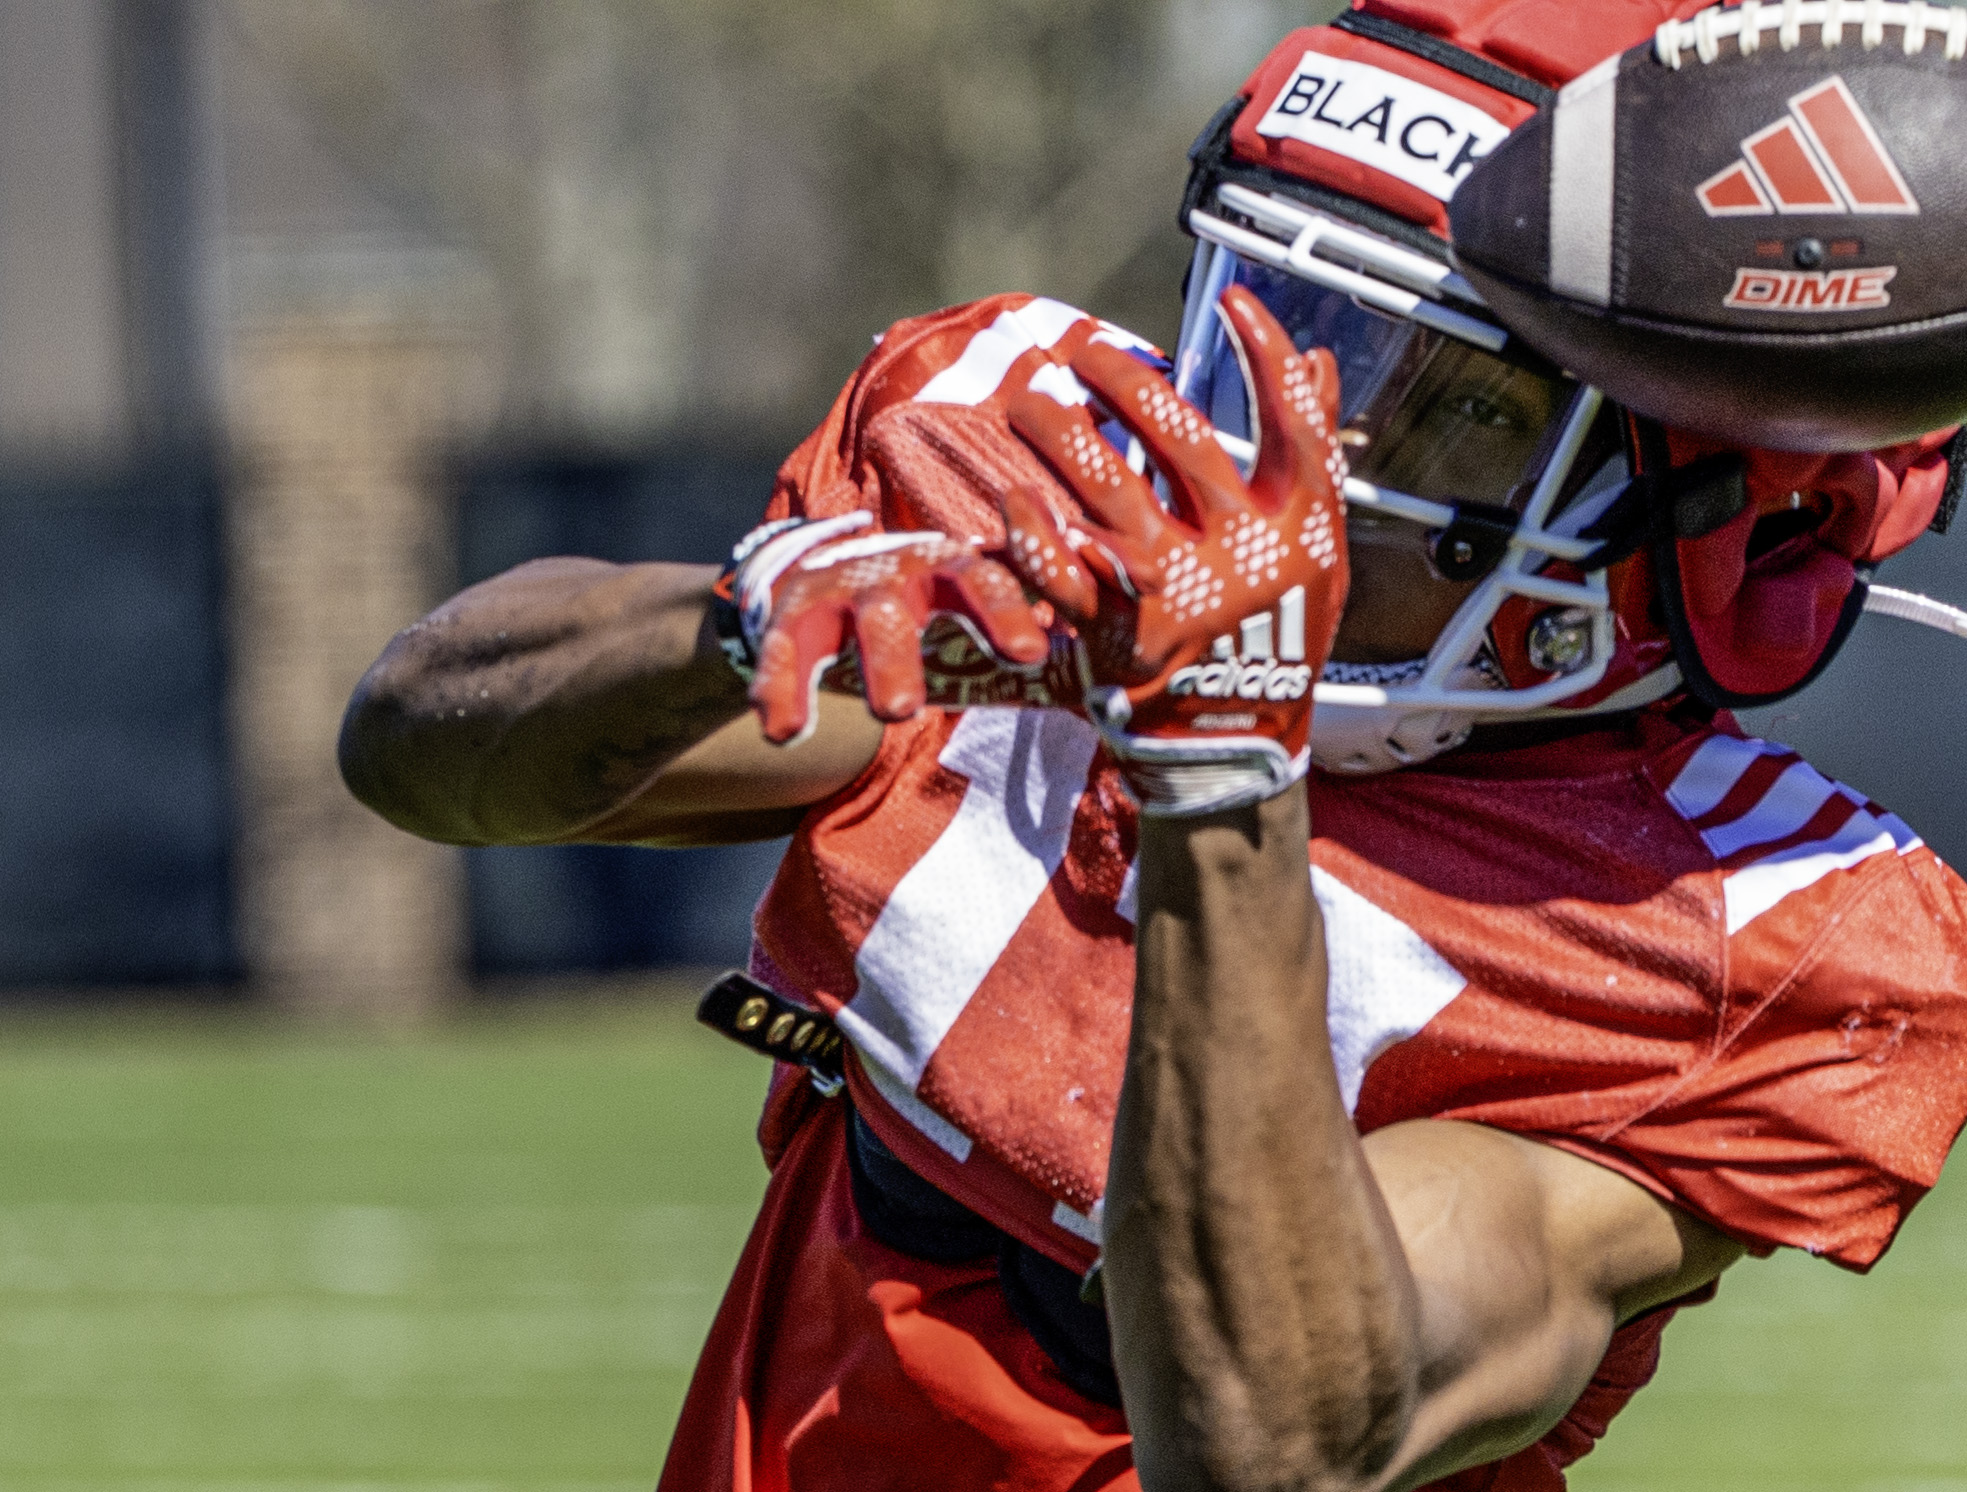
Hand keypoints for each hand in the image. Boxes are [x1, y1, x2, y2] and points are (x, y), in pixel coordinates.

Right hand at [729, 513, 1055, 744]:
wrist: (823, 573)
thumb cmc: (930, 602)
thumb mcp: (974, 601)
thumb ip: (1042, 627)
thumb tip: (1124, 658)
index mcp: (953, 567)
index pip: (985, 581)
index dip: (1006, 612)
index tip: (1029, 653)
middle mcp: (898, 572)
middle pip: (910, 604)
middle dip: (932, 642)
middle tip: (954, 687)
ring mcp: (842, 592)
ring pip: (859, 627)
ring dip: (881, 665)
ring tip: (895, 713)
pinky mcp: (788, 618)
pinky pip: (782, 654)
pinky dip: (780, 689)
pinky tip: (782, 731)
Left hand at [999, 285, 1348, 813]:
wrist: (1233, 747)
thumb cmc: (1275, 640)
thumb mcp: (1317, 553)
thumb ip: (1314, 455)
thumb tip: (1318, 359)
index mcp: (1301, 531)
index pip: (1295, 423)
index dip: (1267, 355)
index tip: (1233, 300)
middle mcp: (1243, 555)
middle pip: (1182, 440)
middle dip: (1128, 381)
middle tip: (1085, 350)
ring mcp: (1179, 593)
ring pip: (1111, 489)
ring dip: (1063, 432)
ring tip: (1030, 399)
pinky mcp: (1122, 632)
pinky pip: (1065, 570)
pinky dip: (1034, 531)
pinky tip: (1014, 496)